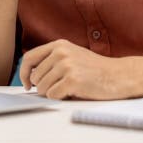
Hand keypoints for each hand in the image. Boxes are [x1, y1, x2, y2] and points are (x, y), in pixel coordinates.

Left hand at [19, 39, 135, 99]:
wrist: (118, 75)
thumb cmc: (95, 68)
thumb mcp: (72, 54)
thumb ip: (52, 59)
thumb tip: (29, 75)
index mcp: (59, 44)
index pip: (30, 57)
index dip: (24, 73)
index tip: (26, 83)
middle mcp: (61, 52)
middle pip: (35, 76)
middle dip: (42, 87)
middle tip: (57, 89)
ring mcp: (67, 66)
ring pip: (42, 87)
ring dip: (52, 93)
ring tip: (68, 89)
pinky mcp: (72, 80)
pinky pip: (53, 95)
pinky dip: (60, 98)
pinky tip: (73, 92)